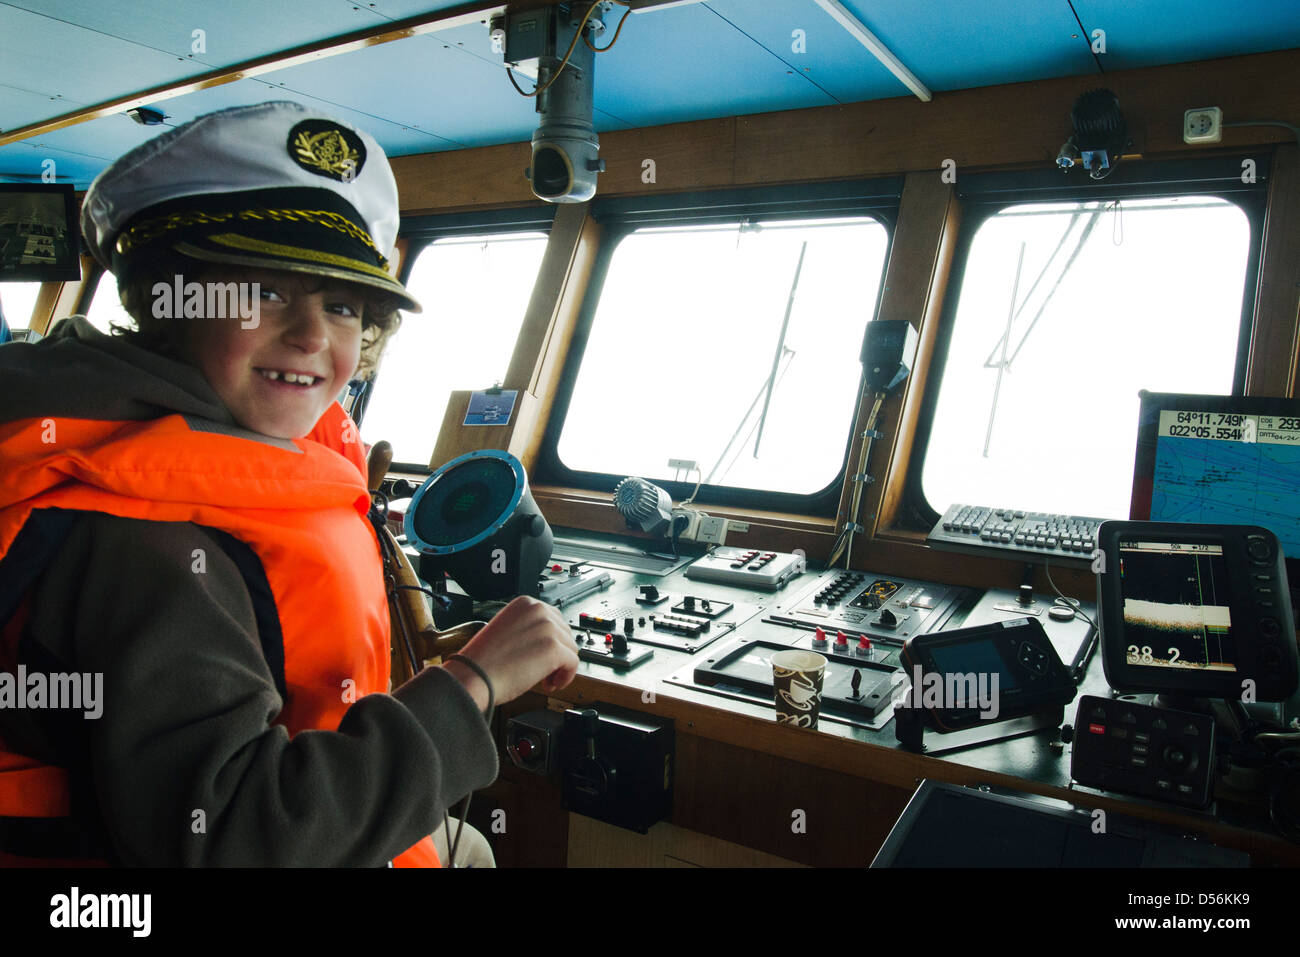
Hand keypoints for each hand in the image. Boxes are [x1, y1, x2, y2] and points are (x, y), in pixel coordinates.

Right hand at [448, 596, 577, 705]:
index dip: (551, 641)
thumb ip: (527, 629)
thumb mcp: (506, 630)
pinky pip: (573, 663)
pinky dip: (566, 677)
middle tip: (543, 671)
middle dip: (557, 654)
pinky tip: (551, 684)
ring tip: (544, 679)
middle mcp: (538, 610)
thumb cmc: (483, 660)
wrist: (473, 675)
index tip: (543, 655)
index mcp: (525, 604)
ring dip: (560, 667)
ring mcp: (547, 627)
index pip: (553, 619)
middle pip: (565, 634)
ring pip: (571, 649)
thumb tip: (546, 641)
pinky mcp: (554, 648)